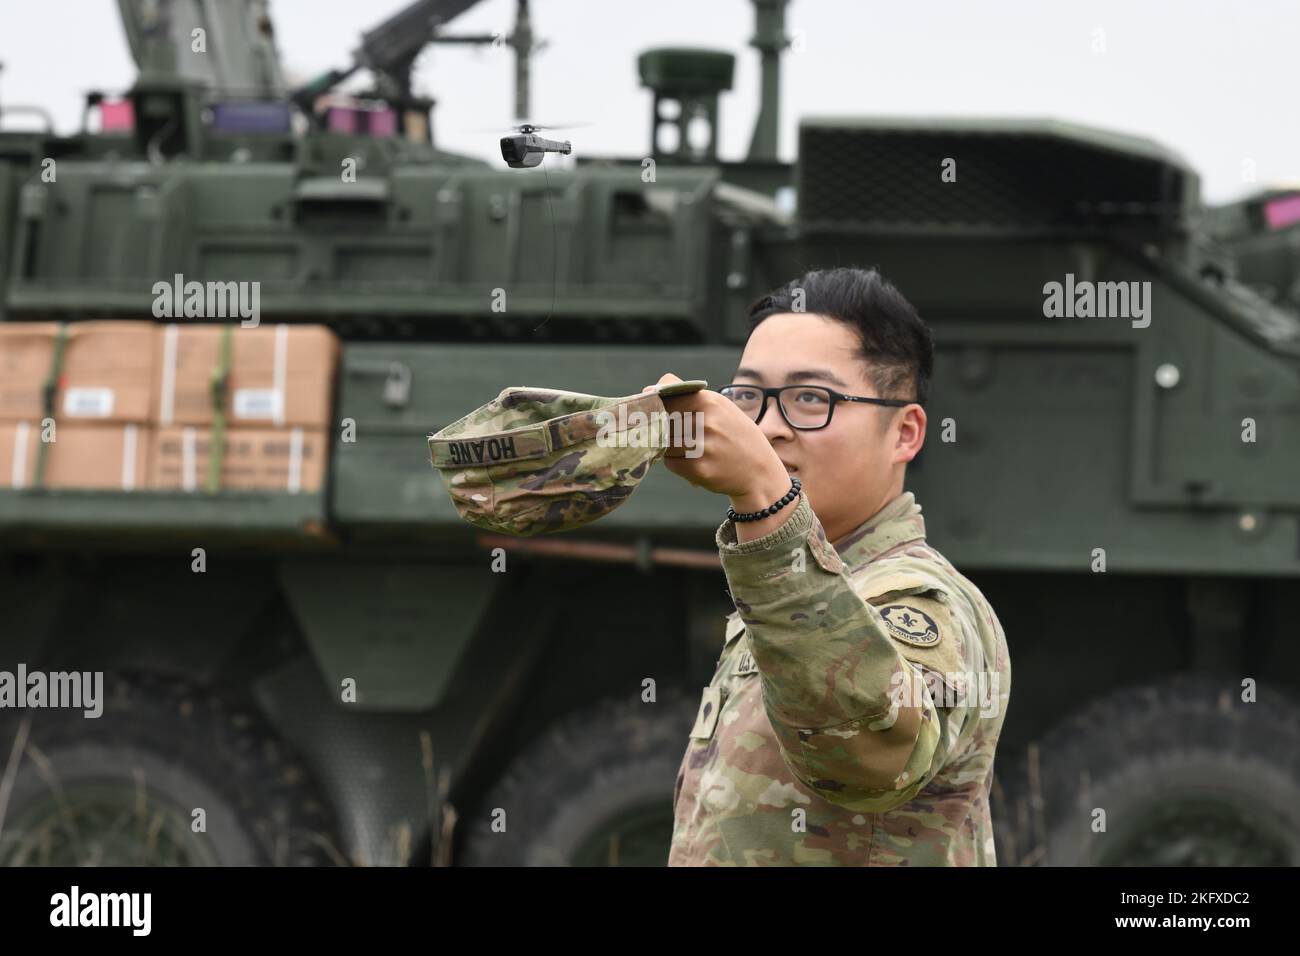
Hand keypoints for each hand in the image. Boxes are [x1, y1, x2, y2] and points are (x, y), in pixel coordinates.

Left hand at [643, 373, 792, 522]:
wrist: (759, 469)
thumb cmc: (733, 433)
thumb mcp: (718, 406)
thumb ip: (686, 395)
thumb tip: (649, 389)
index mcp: (708, 401)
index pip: (663, 398)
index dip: (655, 406)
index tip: (654, 411)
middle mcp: (705, 422)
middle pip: (661, 422)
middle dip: (662, 429)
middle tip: (679, 435)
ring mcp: (702, 446)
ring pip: (664, 443)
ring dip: (670, 448)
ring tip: (691, 449)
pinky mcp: (699, 469)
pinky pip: (671, 463)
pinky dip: (677, 463)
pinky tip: (694, 462)